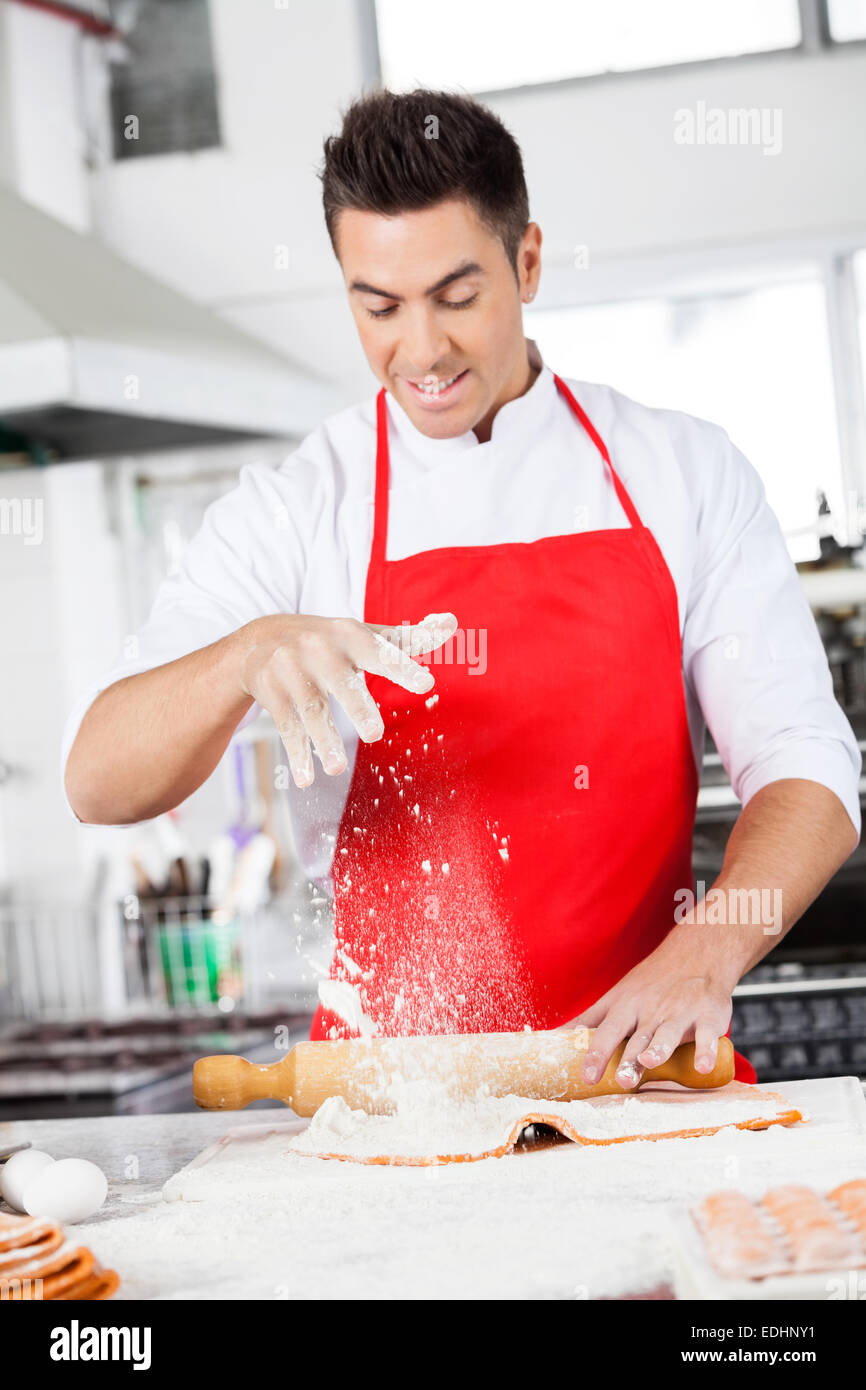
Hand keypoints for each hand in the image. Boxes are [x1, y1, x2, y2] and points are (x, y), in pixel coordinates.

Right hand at [239, 612, 456, 787]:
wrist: (261, 640)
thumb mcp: (364, 635)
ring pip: (311, 710)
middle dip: (357, 708)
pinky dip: (298, 754)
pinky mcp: (273, 694)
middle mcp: (320, 650)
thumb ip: (408, 637)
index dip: (402, 667)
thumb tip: (452, 624)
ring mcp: (292, 672)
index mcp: (349, 634)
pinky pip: (287, 727)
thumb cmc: (329, 642)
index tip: (427, 683)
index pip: (380, 651)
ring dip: (324, 740)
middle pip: (341, 682)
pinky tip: (307, 779)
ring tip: (337, 770)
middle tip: (375, 735)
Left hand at [568, 943, 733, 1089]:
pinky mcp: (708, 1017)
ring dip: (658, 1049)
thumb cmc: (651, 983)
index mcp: (627, 1007)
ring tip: (649, 1061)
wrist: (696, 954)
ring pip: (667, 1034)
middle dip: (628, 1057)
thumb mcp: (617, 996)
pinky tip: (703, 1066)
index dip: (596, 1054)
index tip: (586, 1076)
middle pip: (637, 1037)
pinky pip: (708, 1036)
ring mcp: (680, 1013)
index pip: (607, 1031)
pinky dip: (707, 1051)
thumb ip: (591, 1019)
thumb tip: (556, 1037)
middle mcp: (652, 1011)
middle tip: (619, 1080)